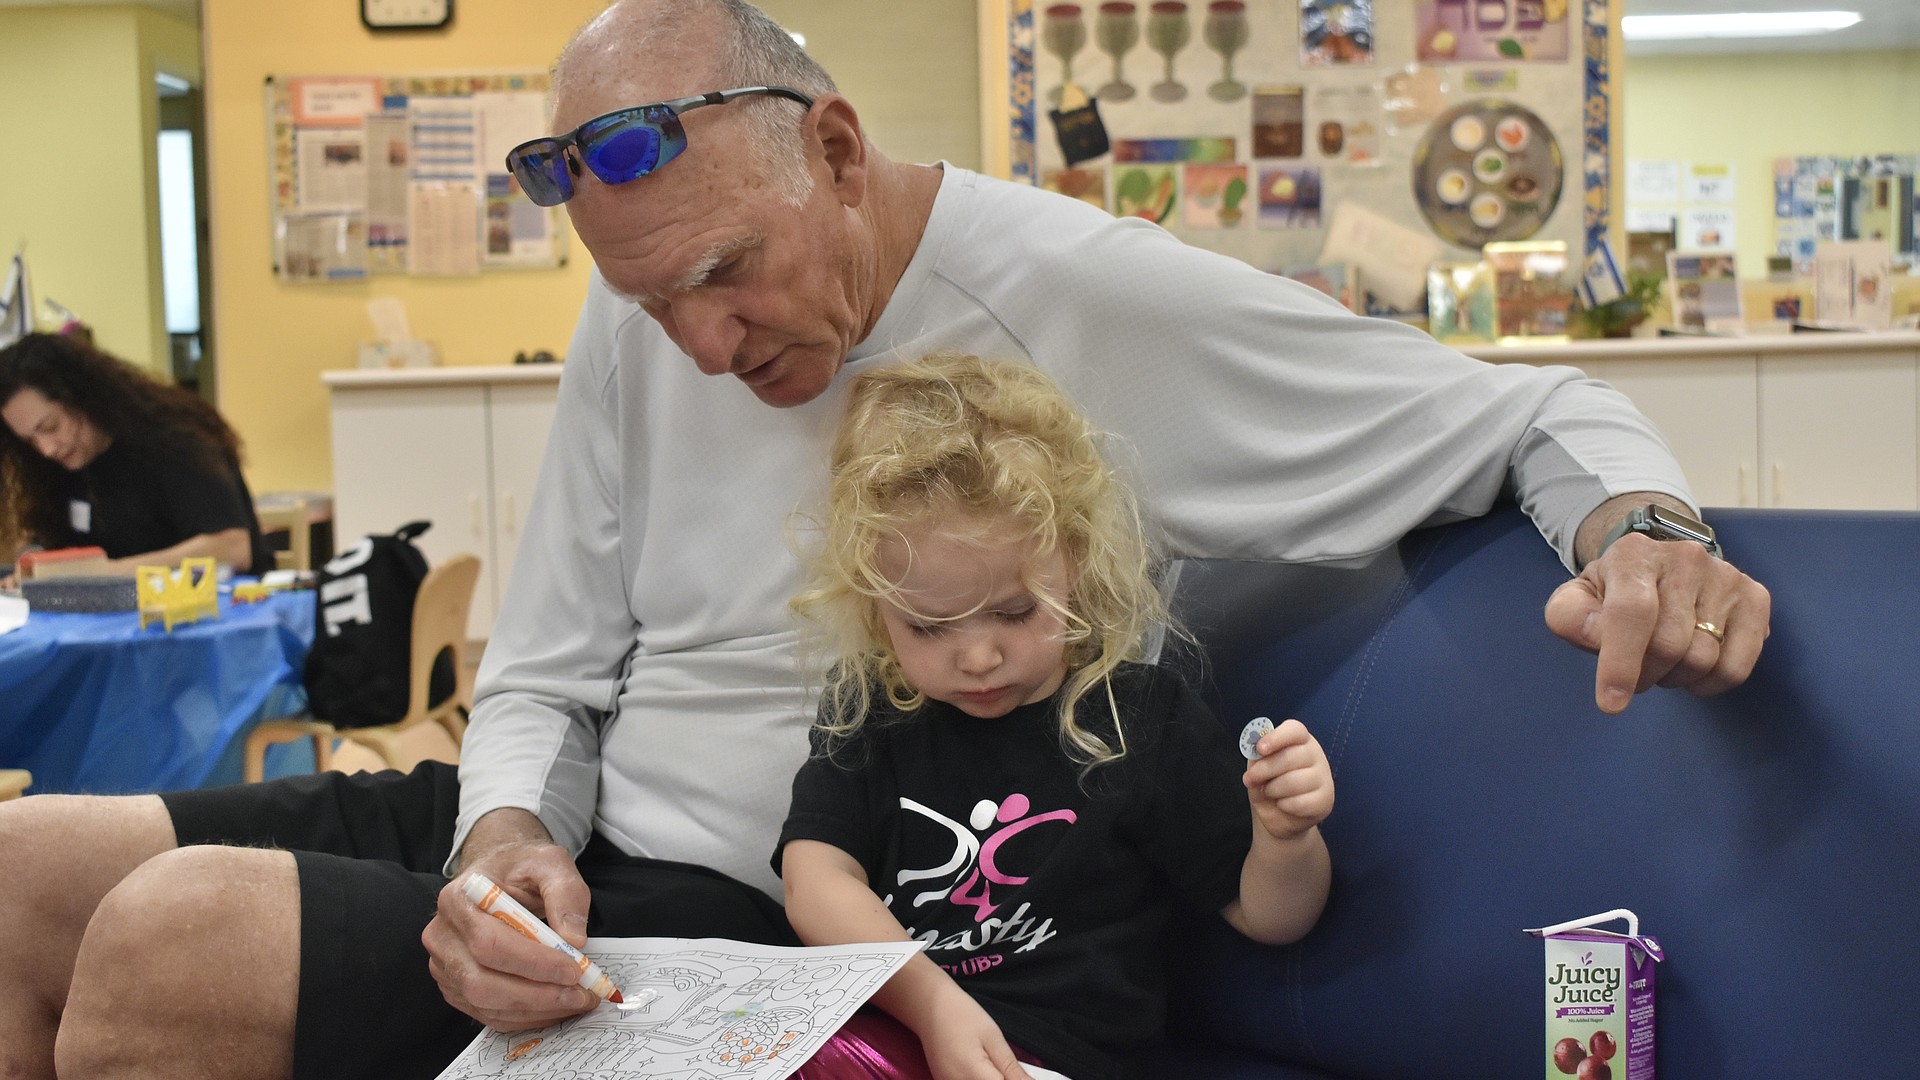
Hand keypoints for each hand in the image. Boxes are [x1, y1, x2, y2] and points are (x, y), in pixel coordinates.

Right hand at [421, 809, 599, 1029]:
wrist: (499, 876)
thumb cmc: (520, 869)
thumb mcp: (550, 863)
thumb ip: (566, 893)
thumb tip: (574, 940)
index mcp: (458, 899)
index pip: (489, 942)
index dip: (533, 962)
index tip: (574, 970)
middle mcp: (442, 935)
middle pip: (481, 982)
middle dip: (536, 994)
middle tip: (581, 995)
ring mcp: (444, 966)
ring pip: (484, 1004)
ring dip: (535, 1010)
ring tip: (575, 1001)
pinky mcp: (455, 987)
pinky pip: (487, 1014)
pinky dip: (525, 1017)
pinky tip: (554, 1006)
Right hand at [915, 987, 1034, 1079]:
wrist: (928, 1005)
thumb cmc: (961, 1014)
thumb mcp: (993, 1038)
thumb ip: (1011, 1069)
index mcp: (972, 1075)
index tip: (1021, 1074)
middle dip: (1004, 1079)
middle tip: (1009, 1067)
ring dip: (992, 1078)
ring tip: (995, 1065)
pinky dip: (980, 1078)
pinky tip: (984, 1069)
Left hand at [1243, 718, 1333, 840]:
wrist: (1279, 814)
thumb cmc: (1269, 783)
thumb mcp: (1258, 767)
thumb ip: (1258, 757)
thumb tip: (1256, 751)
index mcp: (1299, 740)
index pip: (1295, 730)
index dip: (1276, 738)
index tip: (1260, 749)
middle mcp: (1315, 754)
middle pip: (1290, 757)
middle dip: (1264, 770)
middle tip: (1249, 779)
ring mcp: (1324, 777)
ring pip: (1294, 781)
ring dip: (1272, 790)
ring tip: (1269, 792)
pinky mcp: (1326, 800)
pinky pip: (1300, 802)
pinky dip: (1284, 805)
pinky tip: (1283, 805)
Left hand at [1545, 532, 1770, 713]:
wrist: (1659, 568)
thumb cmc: (1612, 594)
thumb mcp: (1576, 600)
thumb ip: (1570, 617)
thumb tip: (1596, 636)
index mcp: (1634, 554)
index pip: (1631, 612)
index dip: (1621, 662)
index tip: (1611, 703)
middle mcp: (1686, 558)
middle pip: (1668, 645)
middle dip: (1644, 674)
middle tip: (1636, 671)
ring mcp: (1726, 576)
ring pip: (1702, 660)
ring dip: (1675, 677)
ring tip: (1664, 660)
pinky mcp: (1754, 599)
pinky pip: (1735, 668)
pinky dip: (1709, 684)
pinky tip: (1693, 669)